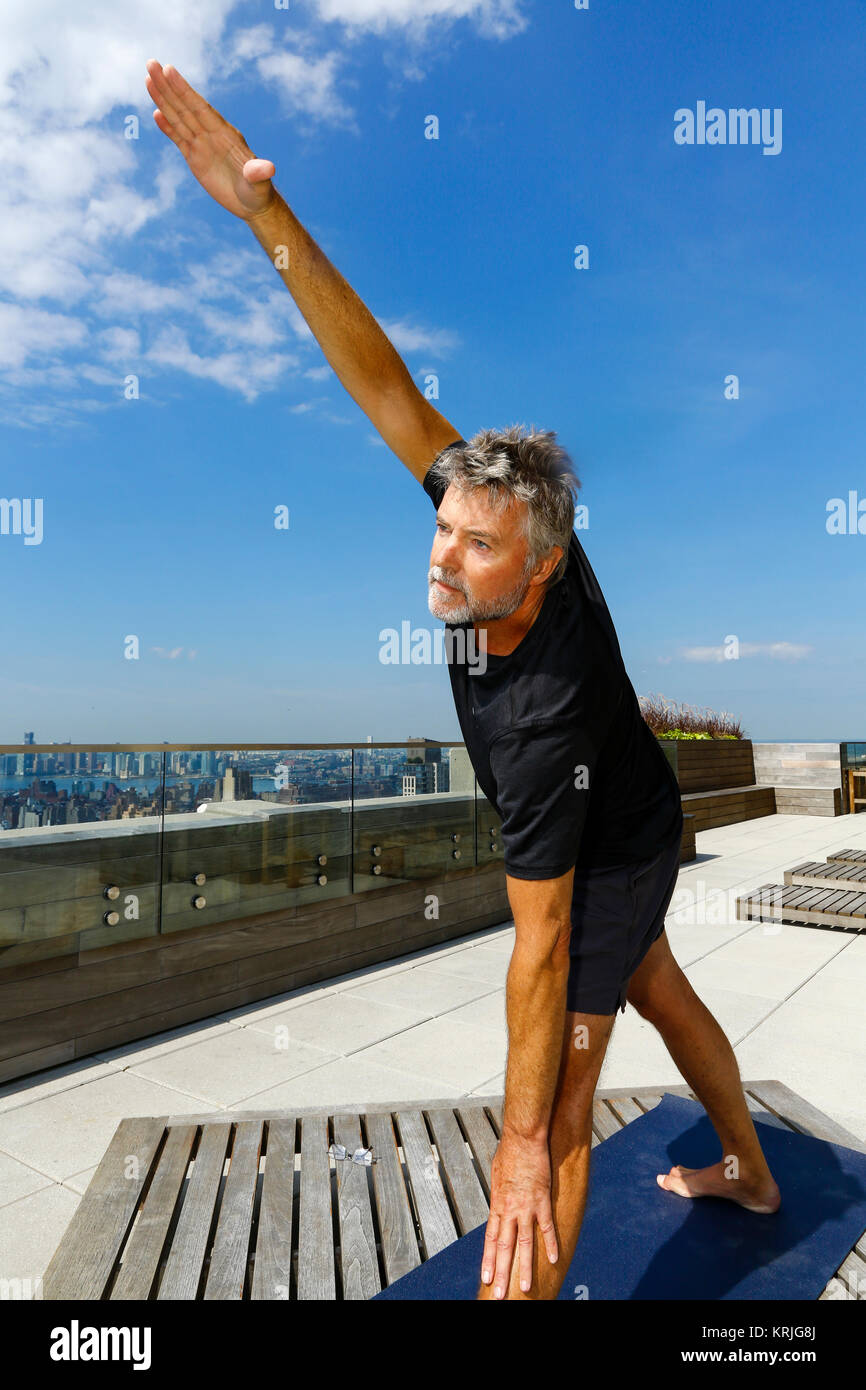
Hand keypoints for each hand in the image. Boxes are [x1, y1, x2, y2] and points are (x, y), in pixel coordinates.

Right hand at [145, 60, 276, 221]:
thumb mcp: (260, 183)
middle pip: (185, 107)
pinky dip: (167, 127)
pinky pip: (178, 138)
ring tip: (148, 78)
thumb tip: (268, 169)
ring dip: (163, 99)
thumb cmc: (259, 192)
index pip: (200, 108)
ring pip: (178, 118)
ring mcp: (202, 145)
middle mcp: (212, 134)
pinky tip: (156, 112)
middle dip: (167, 86)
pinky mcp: (195, 158)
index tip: (169, 70)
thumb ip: (259, 173)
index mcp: (225, 134)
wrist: (253, 203)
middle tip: (151, 63)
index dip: (184, 90)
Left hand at [481, 1131, 557, 1297]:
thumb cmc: (509, 1150)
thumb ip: (500, 1191)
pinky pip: (547, 1227)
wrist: (523, 1137)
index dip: (488, 1260)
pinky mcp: (542, 1201)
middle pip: (503, 1247)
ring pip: (524, 1244)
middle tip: (498, 1295)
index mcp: (497, 1204)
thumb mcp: (498, 1173)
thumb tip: (500, 1198)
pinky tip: (554, 1259)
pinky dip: (551, 1244)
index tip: (486, 1278)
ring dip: (524, 1268)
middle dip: (501, 1273)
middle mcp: (509, 1210)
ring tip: (524, 1288)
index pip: (490, 1238)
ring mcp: (525, 1207)